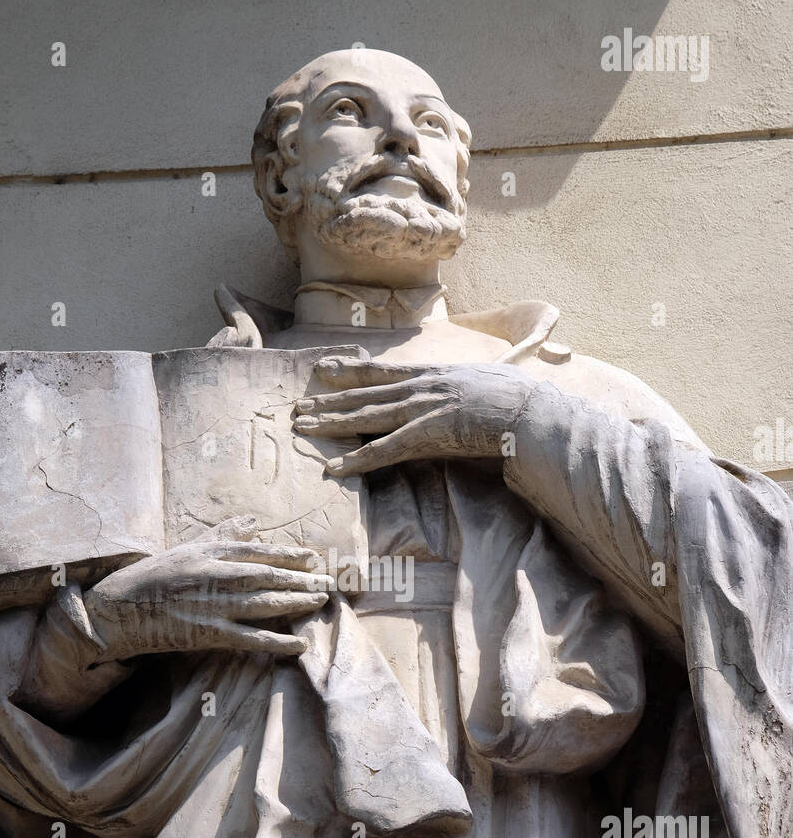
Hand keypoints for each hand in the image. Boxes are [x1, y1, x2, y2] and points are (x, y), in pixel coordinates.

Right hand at [84, 527, 333, 661]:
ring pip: (265, 603)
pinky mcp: (209, 634)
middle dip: (302, 579)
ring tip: (321, 601)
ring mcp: (214, 606)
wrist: (121, 609)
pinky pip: (251, 638)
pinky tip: (300, 644)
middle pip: (269, 577)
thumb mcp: (190, 547)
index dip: (289, 554)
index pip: (259, 551)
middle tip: (330, 582)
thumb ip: (224, 534)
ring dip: (297, 602)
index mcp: (211, 553)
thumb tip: (253, 520)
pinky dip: (278, 641)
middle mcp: (216, 576)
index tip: (313, 557)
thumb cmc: (155, 575)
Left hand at [293, 356, 535, 474]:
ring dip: (333, 424)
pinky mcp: (430, 434)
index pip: (385, 372)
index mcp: (437, 374)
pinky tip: (335, 467)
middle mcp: (424, 387)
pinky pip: (386, 450)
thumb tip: (471, 391)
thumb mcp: (490, 383)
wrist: (536, 412)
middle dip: (331, 399)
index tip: (325, 369)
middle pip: (367, 392)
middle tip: (300, 404)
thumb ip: (470, 387)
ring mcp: (425, 409)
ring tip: (303, 428)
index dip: (352, 370)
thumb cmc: (523, 402)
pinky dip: (358, 460)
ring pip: (368, 417)